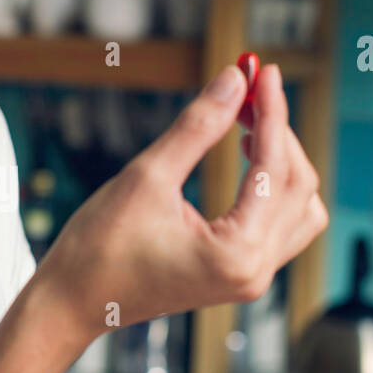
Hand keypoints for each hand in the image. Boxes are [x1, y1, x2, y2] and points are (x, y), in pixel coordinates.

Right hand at [34, 62, 328, 350]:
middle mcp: (254, 272)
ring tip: (247, 124)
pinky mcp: (238, 274)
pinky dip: (272, 186)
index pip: (274, 168)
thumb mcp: (147, 177)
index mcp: (237, 254)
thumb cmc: (99, 250)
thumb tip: (234, 80)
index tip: (262, 70)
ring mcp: (250, 277)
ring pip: (299, 207)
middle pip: (297, 185)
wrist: (73, 302)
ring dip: (282, 161)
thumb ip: (198, 127)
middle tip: (246, 89)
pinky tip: (246, 156)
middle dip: (278, 131)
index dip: (272, 112)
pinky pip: (281, 225)